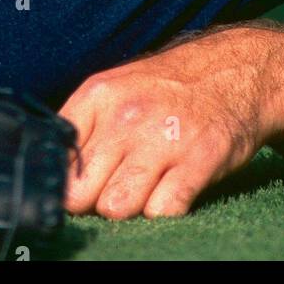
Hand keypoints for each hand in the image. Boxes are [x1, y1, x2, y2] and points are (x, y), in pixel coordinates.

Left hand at [58, 25, 283, 219]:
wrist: (233, 72)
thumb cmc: (166, 88)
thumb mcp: (115, 88)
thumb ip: (81, 126)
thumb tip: (50, 173)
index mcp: (98, 96)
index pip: (57, 161)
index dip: (66, 182)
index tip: (81, 186)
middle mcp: (127, 116)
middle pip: (82, 194)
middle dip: (95, 200)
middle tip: (116, 186)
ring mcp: (163, 139)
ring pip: (117, 207)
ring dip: (129, 207)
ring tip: (145, 186)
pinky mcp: (198, 160)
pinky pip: (162, 211)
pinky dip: (164, 209)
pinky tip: (172, 187)